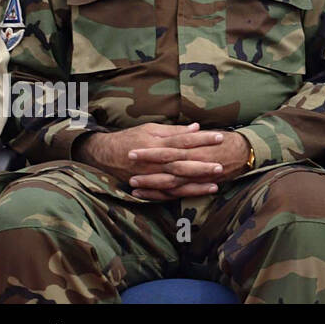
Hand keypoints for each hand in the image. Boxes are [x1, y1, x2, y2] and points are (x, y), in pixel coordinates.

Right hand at [77, 123, 248, 199]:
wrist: (102, 155)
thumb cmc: (129, 138)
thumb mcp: (150, 129)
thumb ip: (174, 131)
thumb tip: (196, 127)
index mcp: (157, 144)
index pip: (184, 140)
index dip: (202, 139)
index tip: (220, 137)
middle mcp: (154, 162)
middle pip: (181, 164)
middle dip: (202, 166)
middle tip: (221, 166)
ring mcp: (150, 177)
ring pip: (176, 183)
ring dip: (195, 185)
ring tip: (215, 185)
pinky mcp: (147, 188)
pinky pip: (165, 195)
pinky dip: (181, 196)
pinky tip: (196, 195)